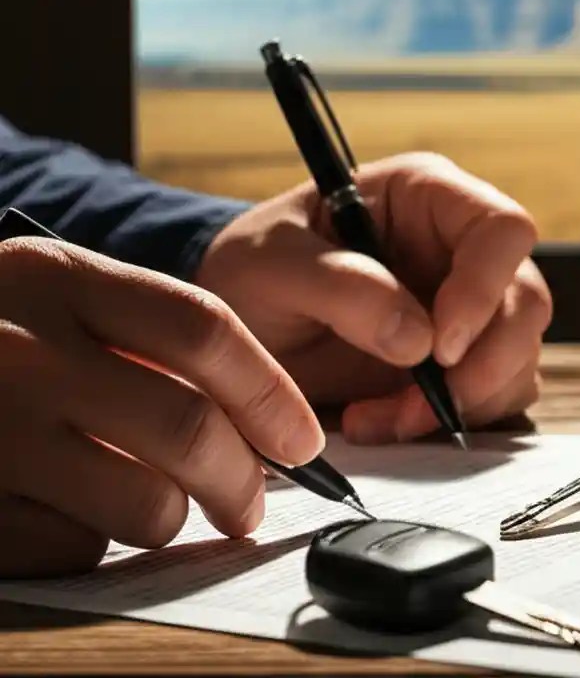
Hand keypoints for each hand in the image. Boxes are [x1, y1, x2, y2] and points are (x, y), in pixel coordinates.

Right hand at [0, 239, 324, 576]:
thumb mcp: (49, 300)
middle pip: (187, 430)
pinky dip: (91, 544)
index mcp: (52, 278)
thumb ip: (144, 337)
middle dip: (243, 481)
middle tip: (250, 502)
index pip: (203, 329)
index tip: (303, 438)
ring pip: (144, 505)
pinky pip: (73, 550)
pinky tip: (66, 514)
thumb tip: (270, 422)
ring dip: (170, 517)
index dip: (271, 392)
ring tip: (154, 505)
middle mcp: (16, 349)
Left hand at [196, 153, 551, 443]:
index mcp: (428, 196)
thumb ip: (340, 287)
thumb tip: (417, 338)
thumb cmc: (253, 273)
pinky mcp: (463, 360)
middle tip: (419, 405)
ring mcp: (470, 307)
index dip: (486, 288)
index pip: (501, 229)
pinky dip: (451, 422)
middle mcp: (463, 248)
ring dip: (464, 403)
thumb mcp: (269, 266)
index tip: (439, 348)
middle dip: (484, 366)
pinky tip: (387, 421)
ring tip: (383, 418)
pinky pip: (495, 396)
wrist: (234, 330)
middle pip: (526, 302)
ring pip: (519, 357)